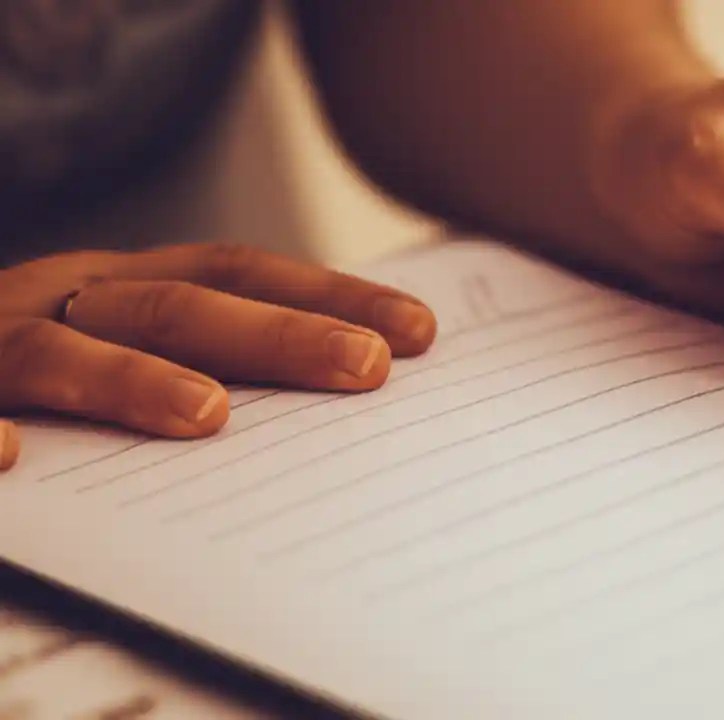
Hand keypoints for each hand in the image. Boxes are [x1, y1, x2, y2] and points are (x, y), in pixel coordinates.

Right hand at [0, 243, 435, 471]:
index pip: (243, 276)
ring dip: (130, 379)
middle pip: (177, 306)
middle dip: (275, 334)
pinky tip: (15, 460)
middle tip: (367, 369)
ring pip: (56, 352)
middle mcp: (68, 299)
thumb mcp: (137, 341)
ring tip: (208, 416)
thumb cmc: (54, 365)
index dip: (329, 295)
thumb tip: (361, 379)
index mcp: (129, 285)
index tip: (421, 332)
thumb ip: (222, 354)